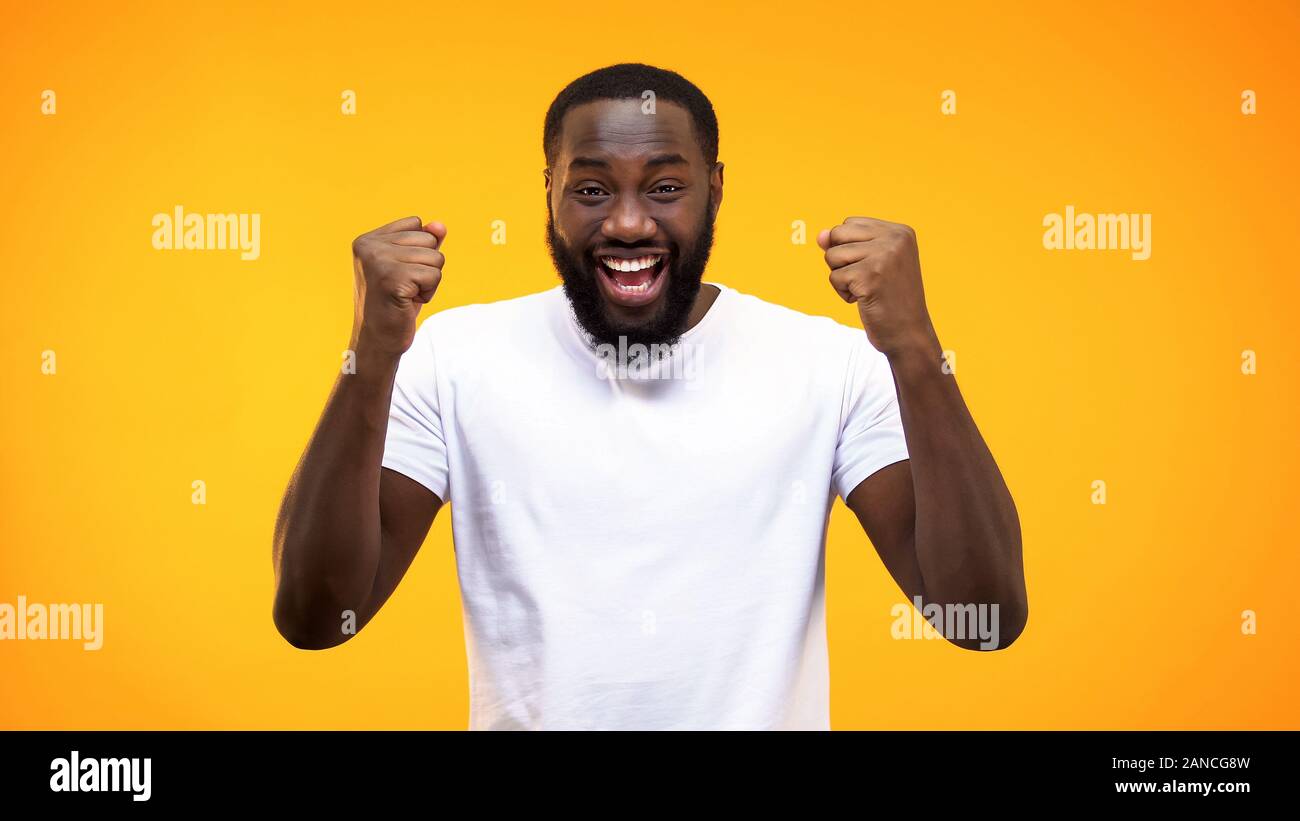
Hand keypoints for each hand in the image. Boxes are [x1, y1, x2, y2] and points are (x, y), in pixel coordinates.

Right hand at [350, 216, 446, 355]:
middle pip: (428, 239)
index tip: (400, 273)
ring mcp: (379, 261)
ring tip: (406, 295)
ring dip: (428, 281)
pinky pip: (434, 275)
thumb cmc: (394, 304)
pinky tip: (408, 302)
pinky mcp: (393, 279)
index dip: (419, 251)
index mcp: (367, 240)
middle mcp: (369, 246)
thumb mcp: (409, 267)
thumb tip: (440, 225)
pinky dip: (428, 293)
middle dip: (426, 266)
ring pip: (435, 257)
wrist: (377, 340)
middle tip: (404, 287)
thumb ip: (424, 244)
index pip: (415, 224)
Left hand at [817, 216, 936, 357]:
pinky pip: (834, 277)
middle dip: (840, 260)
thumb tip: (820, 235)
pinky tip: (864, 300)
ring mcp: (884, 256)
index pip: (849, 223)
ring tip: (866, 289)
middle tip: (865, 278)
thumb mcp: (873, 263)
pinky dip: (843, 293)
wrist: (908, 333)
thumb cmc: (889, 299)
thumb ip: (847, 244)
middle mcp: (895, 238)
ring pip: (832, 256)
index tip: (873, 268)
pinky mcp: (870, 276)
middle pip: (837, 234)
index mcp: (900, 231)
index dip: (849, 248)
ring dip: (841, 278)